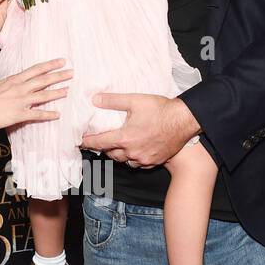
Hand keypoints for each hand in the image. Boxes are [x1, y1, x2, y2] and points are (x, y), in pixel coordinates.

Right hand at [0, 60, 72, 130]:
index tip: (62, 61)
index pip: (36, 69)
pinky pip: (37, 114)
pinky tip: (57, 114)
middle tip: (71, 72)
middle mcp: (19, 88)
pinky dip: (49, 114)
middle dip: (59, 75)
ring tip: (67, 90)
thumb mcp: (0, 85)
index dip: (50, 65)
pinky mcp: (19, 114)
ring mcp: (20, 101)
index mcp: (14, 79)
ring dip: (57, 92)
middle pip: (43, 80)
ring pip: (43, 95)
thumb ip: (12, 84)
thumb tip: (20, 83)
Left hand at [80, 92, 199, 165]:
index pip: (99, 142)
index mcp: (125, 137)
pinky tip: (134, 152)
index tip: (80, 141)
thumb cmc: (161, 109)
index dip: (88, 141)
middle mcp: (132, 152)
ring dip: (118, 154)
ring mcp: (144, 159)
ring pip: (124, 161)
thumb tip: (95, 99)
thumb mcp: (135, 100)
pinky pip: (139, 165)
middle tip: (99, 141)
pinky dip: (133, 159)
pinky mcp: (154, 161)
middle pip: (110, 154)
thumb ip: (113, 101)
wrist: (185, 120)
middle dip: (103, 148)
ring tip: (116, 146)